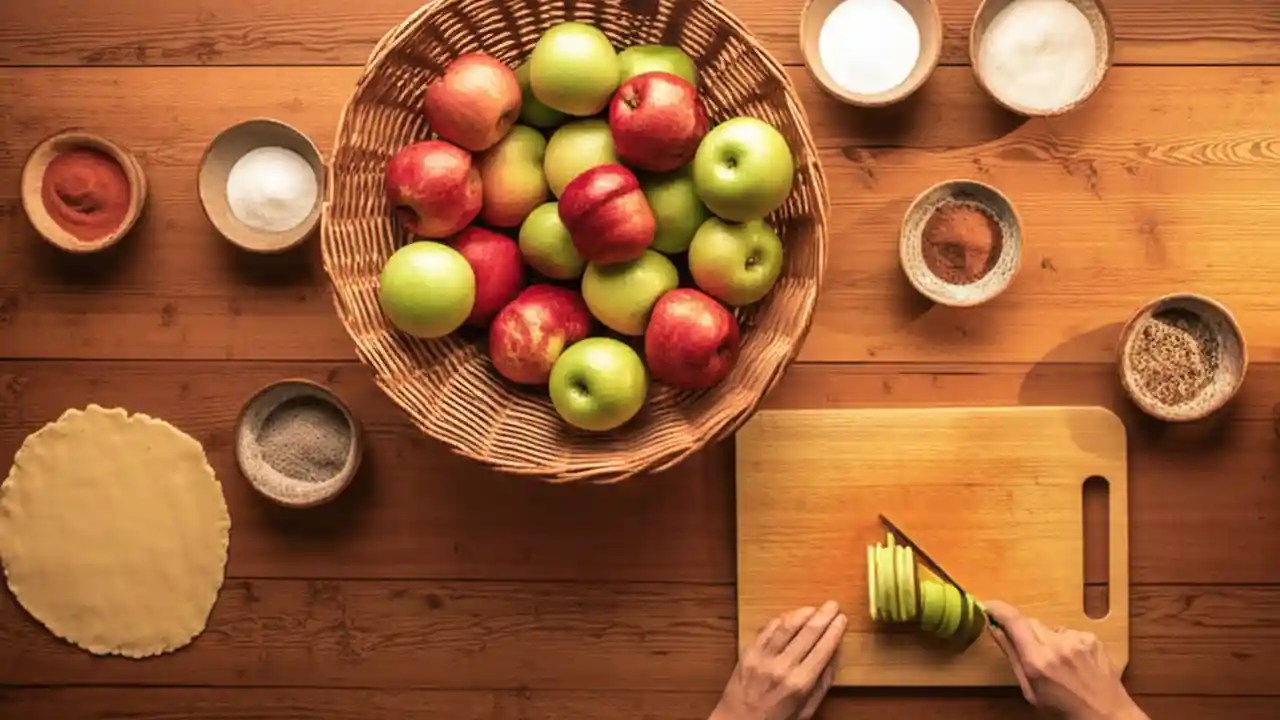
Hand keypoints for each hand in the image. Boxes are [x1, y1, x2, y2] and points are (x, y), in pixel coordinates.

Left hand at [711, 601, 846, 719]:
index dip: (834, 630)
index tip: (842, 619)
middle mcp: (782, 667)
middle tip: (833, 605)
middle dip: (823, 616)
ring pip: (786, 626)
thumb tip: (831, 662)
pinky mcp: (748, 653)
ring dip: (802, 613)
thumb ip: (820, 687)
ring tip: (814, 607)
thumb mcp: (805, 712)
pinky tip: (789, 616)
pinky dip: (780, 619)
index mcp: (800, 683)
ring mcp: (763, 658)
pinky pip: (766, 630)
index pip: (823, 648)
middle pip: (807, 632)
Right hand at [985, 601, 1147, 719]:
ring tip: (1058, 665)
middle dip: (1023, 632)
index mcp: (1038, 661)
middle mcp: (1058, 645)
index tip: (988, 606)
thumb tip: (995, 630)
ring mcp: (1078, 639)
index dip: (998, 609)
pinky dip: (1066, 644)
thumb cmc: (1063, 710)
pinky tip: (1074, 663)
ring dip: (1047, 640)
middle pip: (1030, 622)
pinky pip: (1069, 633)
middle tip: (1029, 652)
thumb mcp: (1031, 691)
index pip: (1014, 621)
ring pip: (1050, 629)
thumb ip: (1013, 657)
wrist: (1106, 716)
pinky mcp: (1092, 638)